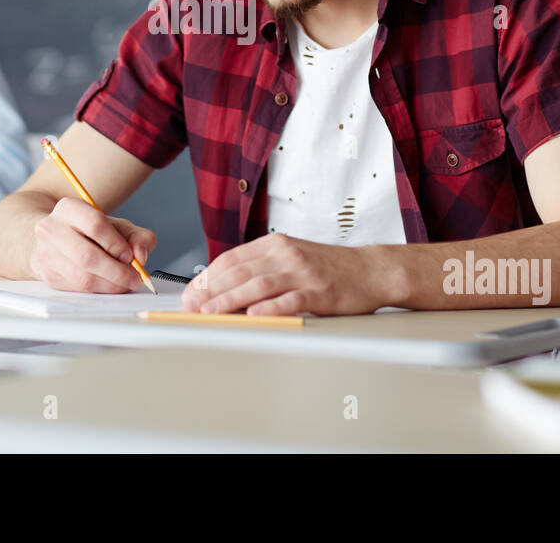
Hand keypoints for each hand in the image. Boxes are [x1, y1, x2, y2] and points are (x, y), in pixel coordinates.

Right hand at [28, 196, 156, 292]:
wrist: (57, 239)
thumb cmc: (91, 232)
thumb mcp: (118, 226)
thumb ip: (138, 237)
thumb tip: (140, 257)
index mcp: (69, 208)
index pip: (95, 225)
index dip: (116, 243)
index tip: (129, 255)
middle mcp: (51, 229)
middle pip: (87, 256)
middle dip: (117, 271)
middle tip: (135, 277)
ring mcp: (46, 254)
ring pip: (82, 277)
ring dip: (111, 285)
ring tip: (126, 283)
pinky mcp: (48, 276)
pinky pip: (78, 290)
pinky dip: (100, 291)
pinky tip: (110, 285)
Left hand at [182, 233, 387, 316]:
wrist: (369, 270)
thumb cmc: (327, 267)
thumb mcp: (290, 257)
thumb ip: (260, 267)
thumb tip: (223, 286)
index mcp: (275, 244)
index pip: (231, 258)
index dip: (207, 277)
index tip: (190, 294)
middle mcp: (286, 254)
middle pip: (240, 272)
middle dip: (211, 291)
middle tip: (191, 307)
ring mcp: (303, 272)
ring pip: (259, 285)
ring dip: (230, 300)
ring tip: (210, 313)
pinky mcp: (319, 291)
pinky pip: (290, 299)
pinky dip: (269, 308)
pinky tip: (253, 315)